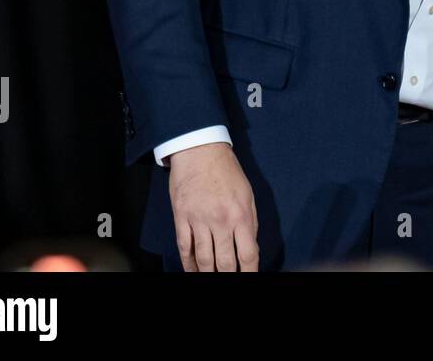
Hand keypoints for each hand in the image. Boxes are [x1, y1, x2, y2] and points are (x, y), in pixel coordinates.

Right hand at [167, 142, 258, 270]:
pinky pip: (184, 247)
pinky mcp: (181, 217)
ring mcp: (199, 220)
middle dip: (228, 276)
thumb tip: (251, 248)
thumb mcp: (248, 195)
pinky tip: (192, 270)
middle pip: (225, 262)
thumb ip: (250, 222)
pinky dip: (188, 263)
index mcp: (241, 215)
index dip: (250, 271)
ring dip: (207, 273)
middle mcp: (221, 221)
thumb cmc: (227, 171)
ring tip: (211, 278)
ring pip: (203, 259)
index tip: (250, 277)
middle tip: (229, 280)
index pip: (248, 254)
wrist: (200, 151)